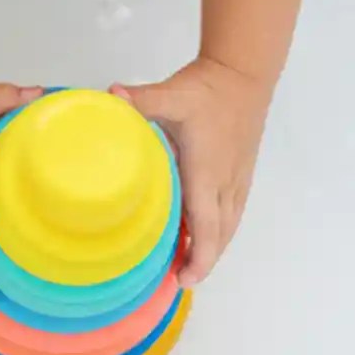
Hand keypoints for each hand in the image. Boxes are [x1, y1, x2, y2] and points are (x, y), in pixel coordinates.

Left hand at [111, 58, 273, 286]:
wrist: (243, 74)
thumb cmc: (208, 88)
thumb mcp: (172, 94)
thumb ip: (141, 100)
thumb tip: (111, 97)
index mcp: (207, 172)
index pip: (208, 226)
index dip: (200, 258)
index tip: (184, 278)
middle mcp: (226, 183)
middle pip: (219, 237)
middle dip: (201, 263)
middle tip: (175, 280)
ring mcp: (236, 181)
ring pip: (228, 228)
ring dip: (210, 249)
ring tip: (185, 265)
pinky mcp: (240, 175)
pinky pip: (231, 214)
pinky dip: (217, 233)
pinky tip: (198, 236)